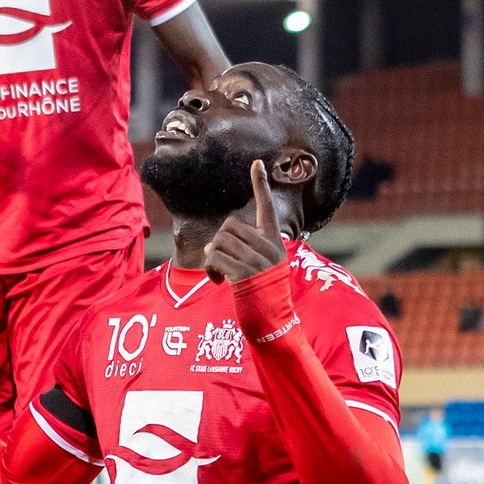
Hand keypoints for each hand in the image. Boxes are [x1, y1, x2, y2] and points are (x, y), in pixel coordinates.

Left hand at [203, 160, 284, 284]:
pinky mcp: (244, 274)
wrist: (273, 320)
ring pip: (219, 241)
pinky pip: (215, 258)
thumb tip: (212, 246)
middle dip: (219, 242)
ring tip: (220, 273)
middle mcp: (267, 247)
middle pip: (230, 226)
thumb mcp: (263, 265)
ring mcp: (256, 260)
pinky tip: (218, 281)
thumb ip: (246, 249)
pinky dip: (210, 270)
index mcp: (274, 241)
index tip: (257, 163)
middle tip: (221, 261)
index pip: (267, 207)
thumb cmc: (264, 293)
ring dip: (212, 258)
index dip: (261, 185)